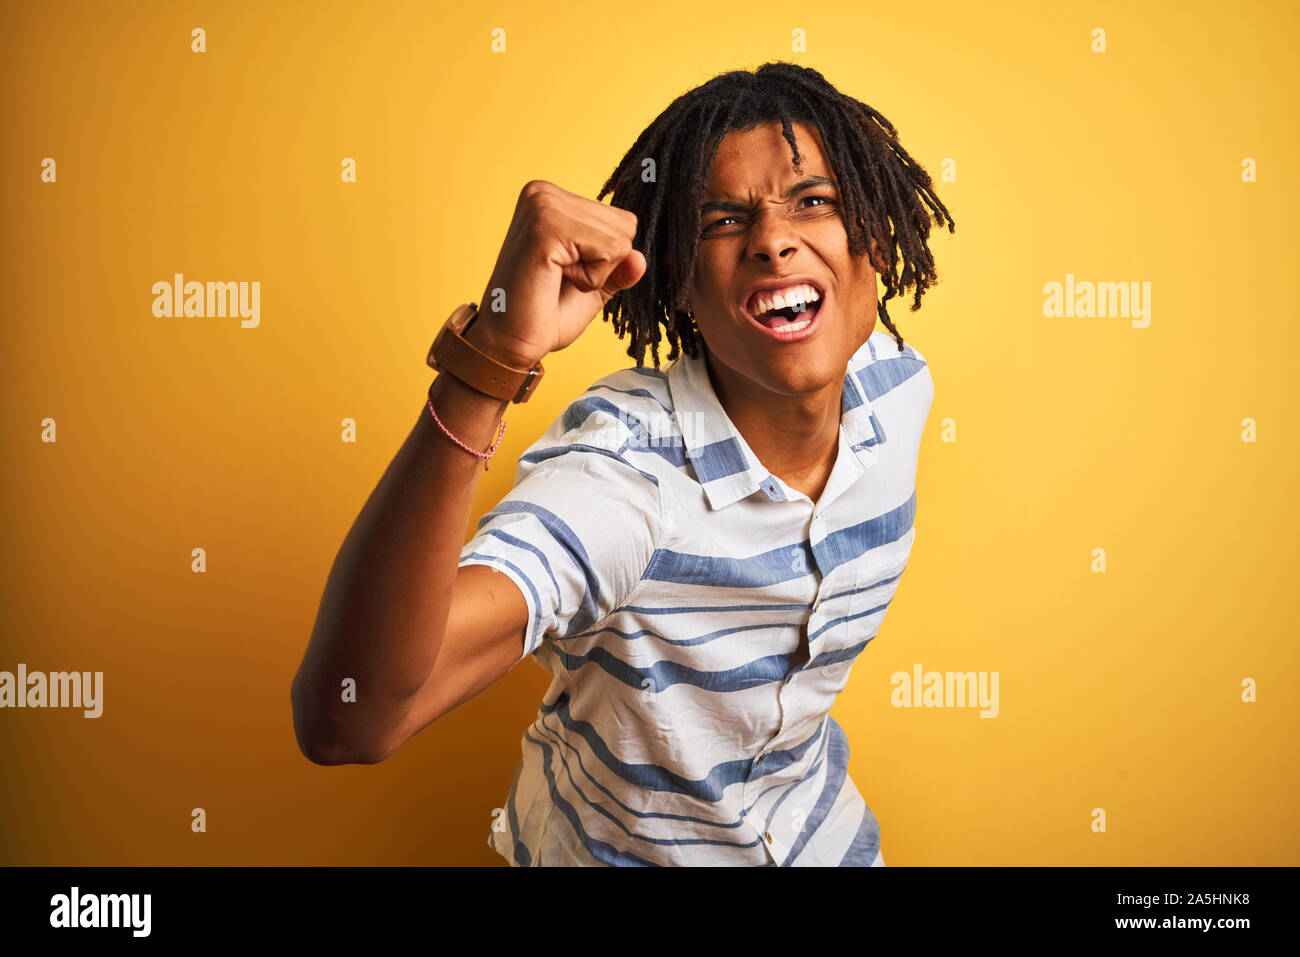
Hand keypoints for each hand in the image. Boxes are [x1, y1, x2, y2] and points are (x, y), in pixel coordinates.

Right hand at [467, 180, 645, 368]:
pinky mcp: (547, 227)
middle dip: (603, 264)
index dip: (605, 258)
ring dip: (596, 272)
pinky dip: (590, 278)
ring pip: (620, 238)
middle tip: (560, 279)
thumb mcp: (594, 286)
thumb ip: (619, 267)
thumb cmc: (544, 314)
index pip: (621, 220)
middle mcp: (544, 193)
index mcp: (551, 197)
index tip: (564, 272)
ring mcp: (543, 206)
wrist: (509, 342)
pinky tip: (554, 280)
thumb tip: (641, 258)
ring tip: (556, 279)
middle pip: (625, 225)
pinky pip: (608, 251)